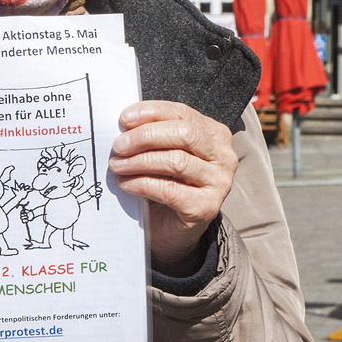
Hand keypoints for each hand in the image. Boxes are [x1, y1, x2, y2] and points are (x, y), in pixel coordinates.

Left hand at [108, 101, 237, 274]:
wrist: (170, 229)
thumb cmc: (165, 184)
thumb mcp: (160, 153)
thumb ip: (151, 135)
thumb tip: (124, 123)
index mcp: (214, 134)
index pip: (182, 113)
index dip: (152, 113)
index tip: (124, 118)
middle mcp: (223, 156)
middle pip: (183, 134)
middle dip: (145, 137)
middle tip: (118, 146)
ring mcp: (219, 182)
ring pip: (177, 161)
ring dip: (140, 161)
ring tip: (118, 165)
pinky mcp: (207, 207)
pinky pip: (170, 190)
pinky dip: (142, 184)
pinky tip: (126, 184)